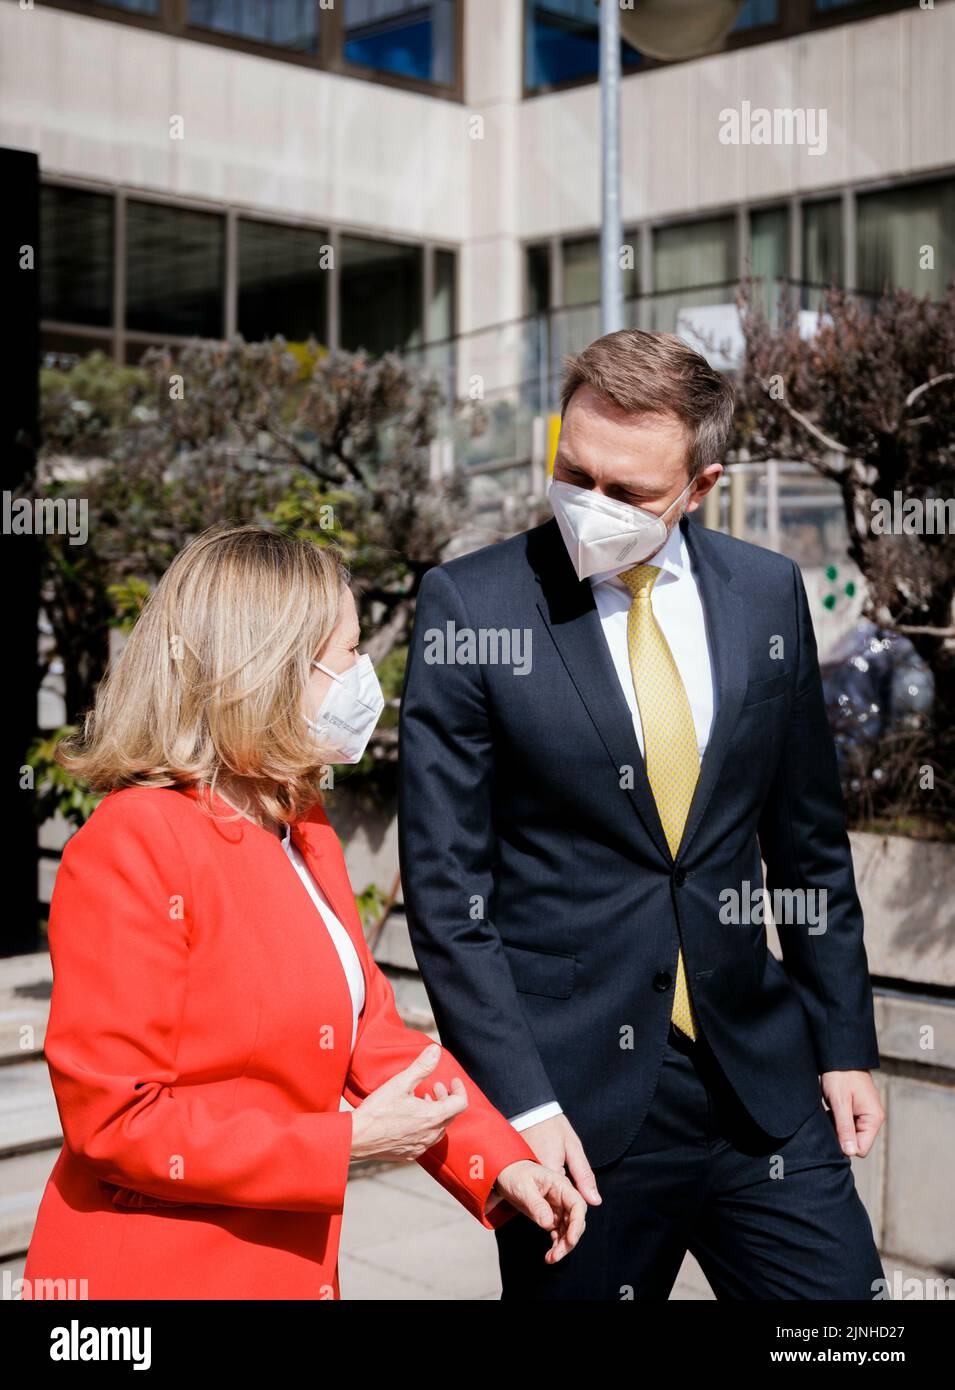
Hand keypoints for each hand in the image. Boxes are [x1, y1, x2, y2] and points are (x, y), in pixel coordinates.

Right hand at [350, 1043, 467, 1162]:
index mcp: (432, 1117)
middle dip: (446, 1099)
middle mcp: (430, 1135)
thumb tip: (435, 1050)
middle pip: (450, 1116)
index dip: (460, 1090)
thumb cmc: (377, 1110)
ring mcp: (420, 1146)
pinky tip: (412, 1118)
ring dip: (436, 1113)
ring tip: (424, 1100)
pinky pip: (425, 1140)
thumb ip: (421, 1067)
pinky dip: (425, 1126)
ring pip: (438, 1129)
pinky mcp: (409, 1154)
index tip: (453, 1081)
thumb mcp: (400, 1083)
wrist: (356, 1138)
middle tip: (436, 1086)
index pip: (460, 1104)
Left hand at [492, 1160, 587, 1262]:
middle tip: (557, 1255)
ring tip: (551, 1258)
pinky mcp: (551, 1216)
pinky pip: (560, 1232)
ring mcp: (558, 1207)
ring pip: (569, 1229)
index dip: (577, 1223)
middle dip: (570, 1239)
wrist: (505, 1173)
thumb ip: (536, 1204)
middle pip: (576, 1220)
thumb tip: (548, 1224)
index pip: (577, 1205)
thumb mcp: (523, 1188)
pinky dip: (557, 1244)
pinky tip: (549, 1255)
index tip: (570, 1239)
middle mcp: (562, 1196)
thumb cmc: (514, 1174)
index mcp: (560, 1184)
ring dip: (563, 1246)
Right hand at [517, 1113, 601, 1205]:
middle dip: (562, 1196)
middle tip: (564, 1173)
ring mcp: (524, 1176)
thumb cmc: (552, 1125)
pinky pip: (534, 1185)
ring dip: (551, 1190)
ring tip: (553, 1168)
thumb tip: (594, 1200)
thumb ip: (584, 1176)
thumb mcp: (573, 1147)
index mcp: (550, 1174)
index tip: (575, 1189)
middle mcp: (534, 1178)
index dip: (573, 1201)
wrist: (529, 1110)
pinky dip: (541, 1183)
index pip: (565, 1202)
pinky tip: (543, 1170)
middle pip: (553, 1200)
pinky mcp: (519, 1172)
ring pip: (543, 1194)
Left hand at [820, 1070, 884, 1157]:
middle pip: (856, 1142)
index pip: (861, 1148)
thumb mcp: (840, 1103)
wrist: (839, 1056)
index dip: (845, 1144)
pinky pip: (848, 1125)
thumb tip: (850, 1152)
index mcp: (874, 1119)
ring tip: (832, 1111)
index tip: (834, 1129)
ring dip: (839, 1127)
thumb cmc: (840, 1076)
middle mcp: (873, 1119)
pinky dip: (838, 1120)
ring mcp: (866, 1114)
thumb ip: (845, 1128)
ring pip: (850, 1134)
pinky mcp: (858, 1110)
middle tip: (832, 1117)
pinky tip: (832, 1109)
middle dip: (841, 1134)